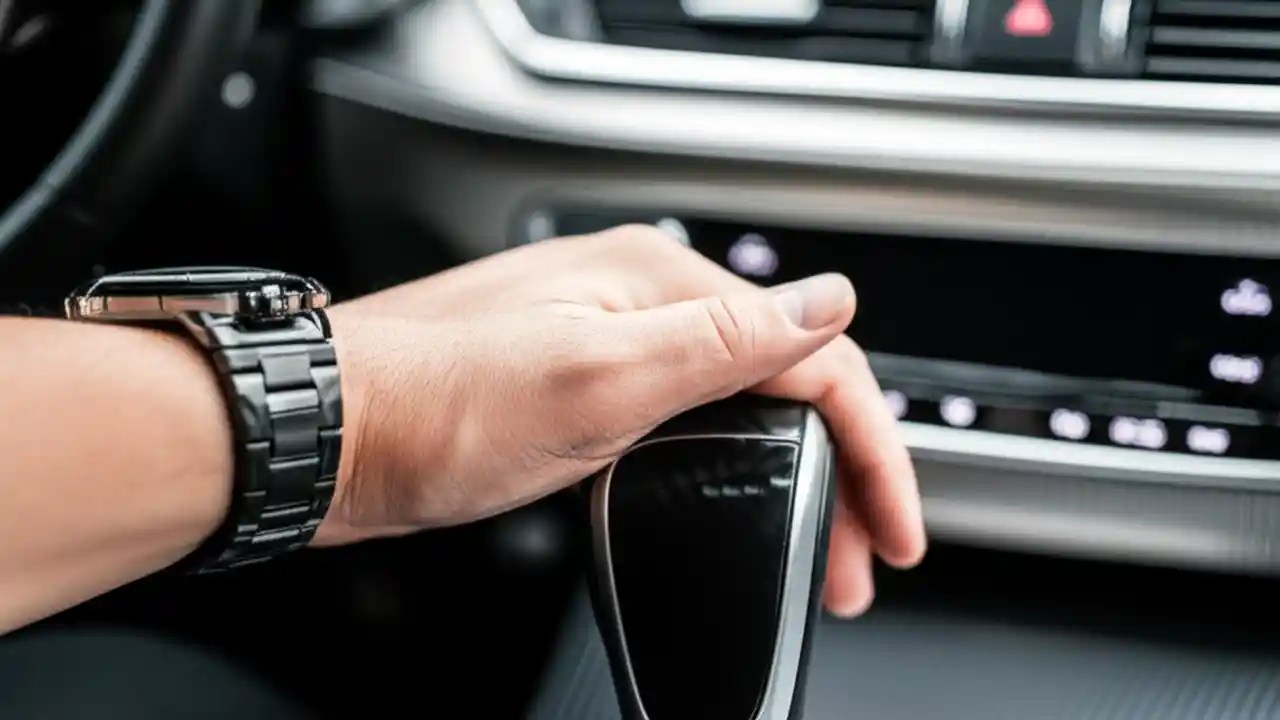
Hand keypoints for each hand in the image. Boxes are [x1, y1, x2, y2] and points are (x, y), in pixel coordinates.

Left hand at [318, 224, 925, 616]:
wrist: (322, 436)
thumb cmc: (432, 404)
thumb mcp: (598, 375)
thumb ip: (725, 341)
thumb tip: (828, 302)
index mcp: (655, 285)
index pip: (810, 357)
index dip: (870, 444)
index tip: (892, 524)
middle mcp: (636, 305)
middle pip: (782, 385)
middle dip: (838, 469)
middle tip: (861, 554)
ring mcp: (605, 348)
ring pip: (736, 410)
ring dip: (789, 475)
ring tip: (819, 545)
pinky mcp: (575, 393)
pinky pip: (683, 426)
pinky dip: (727, 471)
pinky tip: (736, 502)